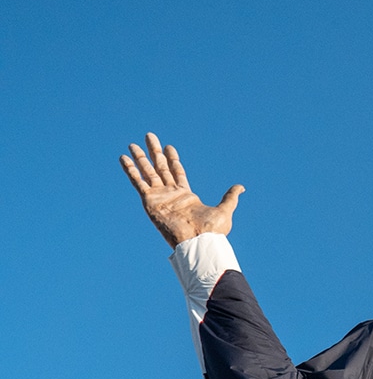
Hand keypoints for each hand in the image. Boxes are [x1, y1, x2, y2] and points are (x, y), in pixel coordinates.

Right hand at [119, 133, 243, 247]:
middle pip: (161, 168)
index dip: (172, 159)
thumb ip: (230, 196)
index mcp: (186, 196)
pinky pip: (138, 182)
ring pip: (148, 172)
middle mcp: (171, 195)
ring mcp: (159, 197)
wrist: (199, 242)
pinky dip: (130, 170)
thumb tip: (241, 187)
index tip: (168, 146)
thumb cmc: (212, 231)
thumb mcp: (225, 209)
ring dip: (140, 158)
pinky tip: (124, 158)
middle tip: (149, 136)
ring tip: (132, 144)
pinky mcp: (150, 201)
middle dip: (155, 152)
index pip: (177, 172)